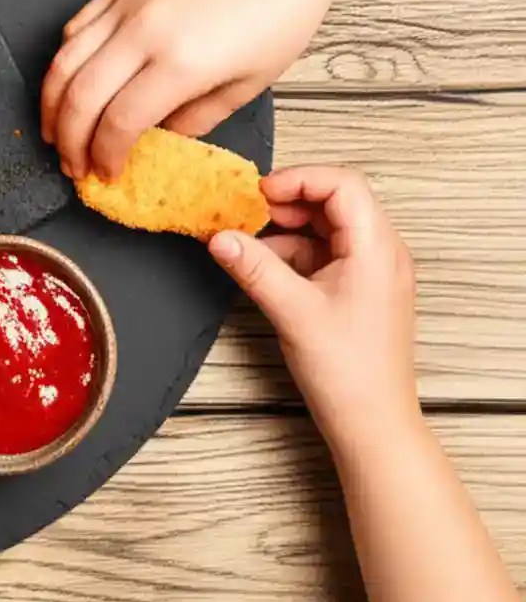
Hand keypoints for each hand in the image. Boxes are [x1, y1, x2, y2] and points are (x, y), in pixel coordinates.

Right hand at [40, 0, 337, 179]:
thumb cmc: (277, 14)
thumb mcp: (248, 85)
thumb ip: (196, 120)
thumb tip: (159, 141)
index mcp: (182, 63)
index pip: (119, 122)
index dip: (105, 156)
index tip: (107, 174)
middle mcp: (144, 32)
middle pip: (81, 97)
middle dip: (70, 142)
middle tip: (74, 166)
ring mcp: (127, 6)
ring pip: (64, 63)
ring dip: (52, 107)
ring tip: (55, 134)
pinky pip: (75, 28)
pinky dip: (63, 63)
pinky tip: (68, 86)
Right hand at [208, 166, 418, 445]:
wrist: (372, 421)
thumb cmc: (348, 372)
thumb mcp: (292, 311)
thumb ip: (253, 267)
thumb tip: (219, 237)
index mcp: (377, 248)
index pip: (343, 184)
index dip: (299, 179)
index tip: (259, 193)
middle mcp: (381, 252)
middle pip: (336, 200)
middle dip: (289, 202)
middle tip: (248, 214)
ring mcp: (371, 270)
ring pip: (327, 227)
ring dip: (287, 229)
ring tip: (249, 244)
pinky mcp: (359, 288)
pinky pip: (325, 253)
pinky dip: (294, 253)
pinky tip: (265, 268)